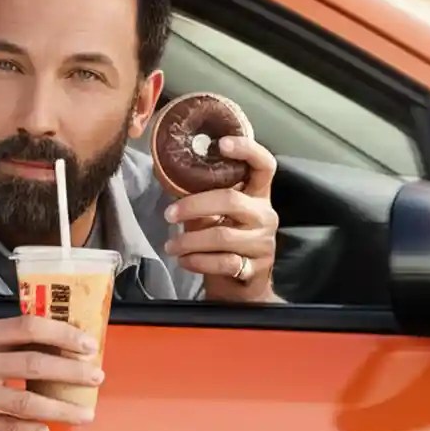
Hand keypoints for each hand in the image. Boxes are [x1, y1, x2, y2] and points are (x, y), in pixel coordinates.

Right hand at [0, 315, 103, 430]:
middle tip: (96, 376)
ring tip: (84, 413)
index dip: (63, 334)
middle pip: (36, 366)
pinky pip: (5, 428)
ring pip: (27, 403)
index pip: (31, 328)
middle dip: (72, 372)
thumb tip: (44, 343)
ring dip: (61, 409)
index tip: (87, 343)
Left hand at [163, 135, 283, 302]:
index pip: (264, 165)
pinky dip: (197, 261)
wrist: (242, 287)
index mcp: (258, 194)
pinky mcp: (255, 268)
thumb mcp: (216, 214)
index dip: (247, 150)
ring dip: (189, 241)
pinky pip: (224, 262)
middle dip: (193, 206)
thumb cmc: (225, 242)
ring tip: (170, 245)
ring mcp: (263, 242)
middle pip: (231, 200)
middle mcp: (264, 214)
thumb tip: (165, 170)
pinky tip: (183, 260)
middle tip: (168, 214)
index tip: (221, 143)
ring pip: (223, 236)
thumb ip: (202, 194)